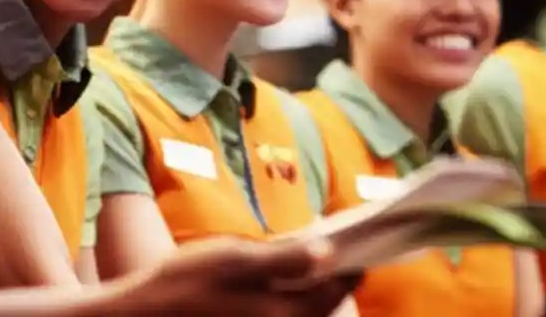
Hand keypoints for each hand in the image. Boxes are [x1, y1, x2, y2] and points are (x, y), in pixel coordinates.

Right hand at [97, 236, 358, 316]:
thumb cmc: (183, 284)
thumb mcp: (232, 260)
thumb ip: (283, 258)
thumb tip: (328, 250)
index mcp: (285, 313)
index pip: (337, 287)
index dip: (352, 260)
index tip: (361, 237)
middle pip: (324, 303)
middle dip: (334, 273)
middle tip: (338, 242)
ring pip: (303, 311)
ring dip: (312, 286)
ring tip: (310, 257)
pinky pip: (281, 316)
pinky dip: (290, 298)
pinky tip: (276, 279)